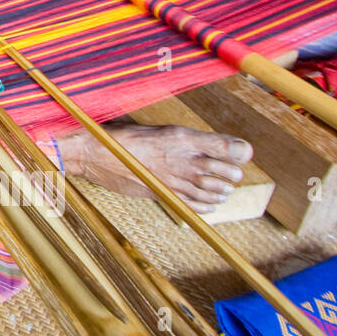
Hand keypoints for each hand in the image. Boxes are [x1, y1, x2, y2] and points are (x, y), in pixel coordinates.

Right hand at [56, 123, 251, 212]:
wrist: (95, 154)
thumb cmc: (122, 138)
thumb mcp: (156, 130)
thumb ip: (184, 139)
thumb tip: (206, 145)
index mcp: (183, 138)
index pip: (231, 149)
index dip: (241, 152)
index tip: (240, 153)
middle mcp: (184, 160)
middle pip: (228, 173)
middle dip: (232, 174)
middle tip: (228, 173)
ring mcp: (175, 180)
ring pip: (216, 192)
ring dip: (222, 191)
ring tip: (220, 188)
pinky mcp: (165, 195)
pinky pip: (197, 205)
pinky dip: (207, 205)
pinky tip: (207, 201)